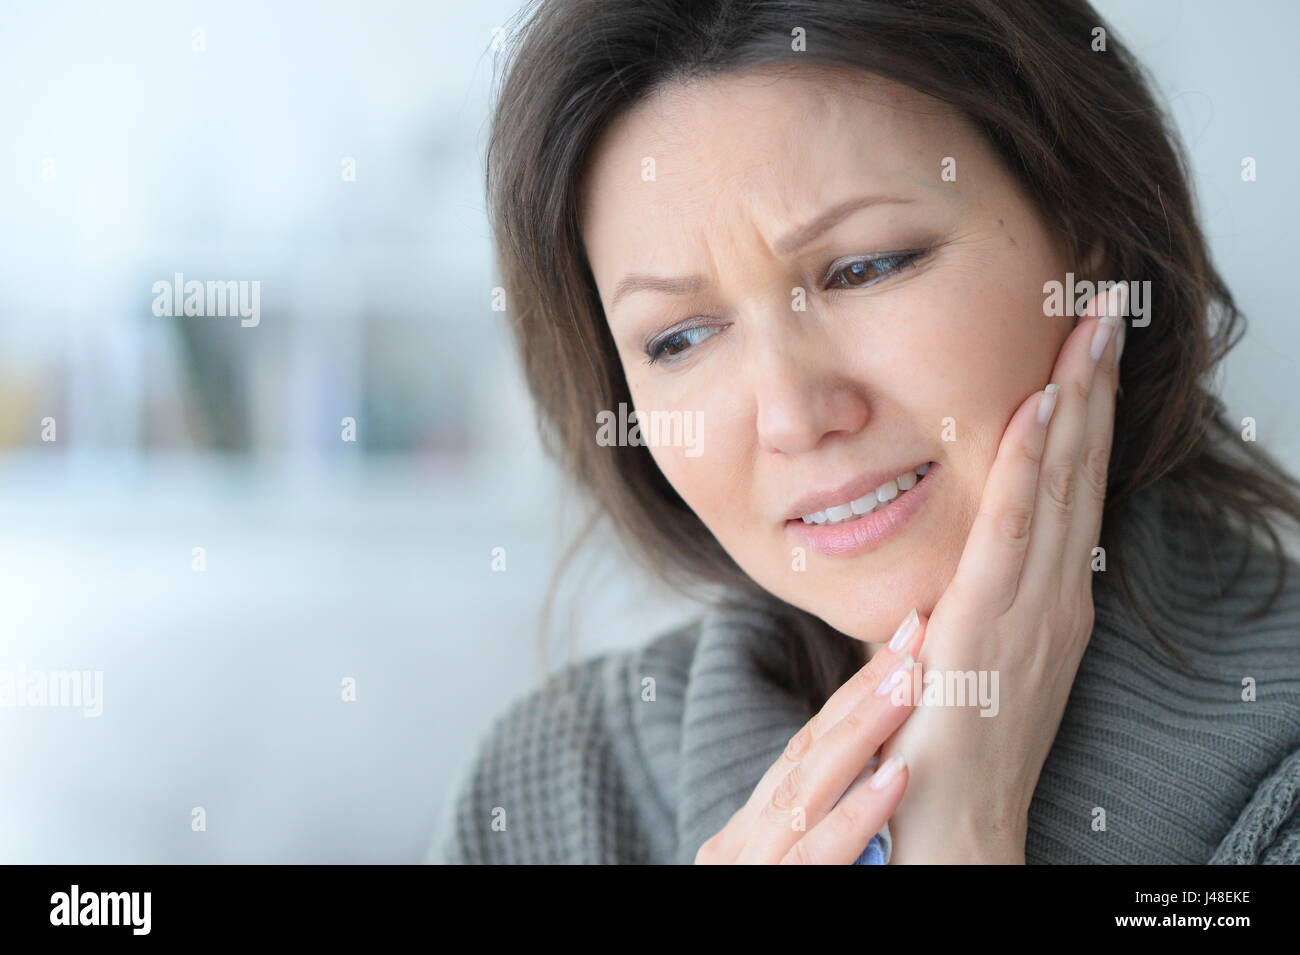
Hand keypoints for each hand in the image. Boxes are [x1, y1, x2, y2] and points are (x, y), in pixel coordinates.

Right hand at [695, 615, 927, 863]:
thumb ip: (833, 831)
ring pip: (808, 787)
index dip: (857, 693)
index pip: (808, 748)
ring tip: (911, 678)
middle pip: (808, 750)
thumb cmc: (789, 933)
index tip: (906, 644)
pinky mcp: (768, 887)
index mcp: (752, 832)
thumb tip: (892, 781)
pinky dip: (857, 812)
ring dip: (865, 729)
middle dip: (866, 687)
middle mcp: (743, 842)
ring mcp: (750, 864)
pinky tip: (899, 775)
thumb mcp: (810, 865)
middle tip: (915, 628)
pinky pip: (815, 851)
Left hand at [878, 284, 1125, 863]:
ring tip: (1088, 325)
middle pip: (1082, 467)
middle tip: (1106, 303)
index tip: (1086, 343)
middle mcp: (1056, 592)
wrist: (958, 818)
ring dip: (1076, 397)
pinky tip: (1039, 406)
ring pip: (1061, 482)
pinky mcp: (991, 621)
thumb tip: (959, 548)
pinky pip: (1013, 528)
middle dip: (1096, 381)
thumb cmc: (957, 740)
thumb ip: (974, 594)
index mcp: (1050, 598)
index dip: (1084, 410)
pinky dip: (1031, 464)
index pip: (1073, 485)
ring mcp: (1033, 606)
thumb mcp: (973, 651)